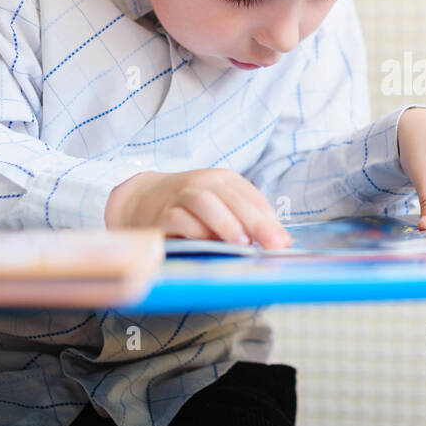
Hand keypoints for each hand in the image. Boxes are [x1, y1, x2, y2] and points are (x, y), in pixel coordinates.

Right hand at [105, 168, 292, 247]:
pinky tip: (207, 244)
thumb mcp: (222, 206)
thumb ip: (249, 222)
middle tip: (273, 244)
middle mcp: (203, 183)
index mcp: (224, 180)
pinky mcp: (160, 214)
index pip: (252, 197)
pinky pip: (178, 219)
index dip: (270, 220)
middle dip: (256, 222)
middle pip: (233, 198)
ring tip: (242, 243)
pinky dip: (194, 231)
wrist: (142, 199)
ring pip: (205, 202)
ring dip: (225, 222)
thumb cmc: (192, 208)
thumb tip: (282, 243)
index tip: (283, 242)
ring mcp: (180, 197)